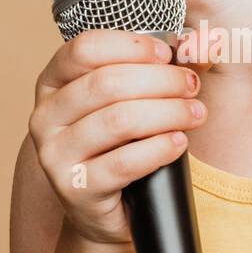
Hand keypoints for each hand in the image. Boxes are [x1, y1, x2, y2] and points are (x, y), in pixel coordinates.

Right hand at [27, 29, 210, 245]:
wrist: (108, 209)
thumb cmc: (123, 144)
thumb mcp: (138, 100)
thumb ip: (170, 67)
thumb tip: (206, 43)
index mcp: (53, 82)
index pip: (85, 48)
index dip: (132, 46)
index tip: (167, 54)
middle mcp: (45, 116)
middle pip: (107, 83)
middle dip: (161, 81)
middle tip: (192, 87)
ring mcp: (54, 154)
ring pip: (118, 120)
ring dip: (168, 112)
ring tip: (195, 114)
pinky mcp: (75, 188)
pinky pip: (125, 162)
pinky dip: (160, 148)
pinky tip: (179, 142)